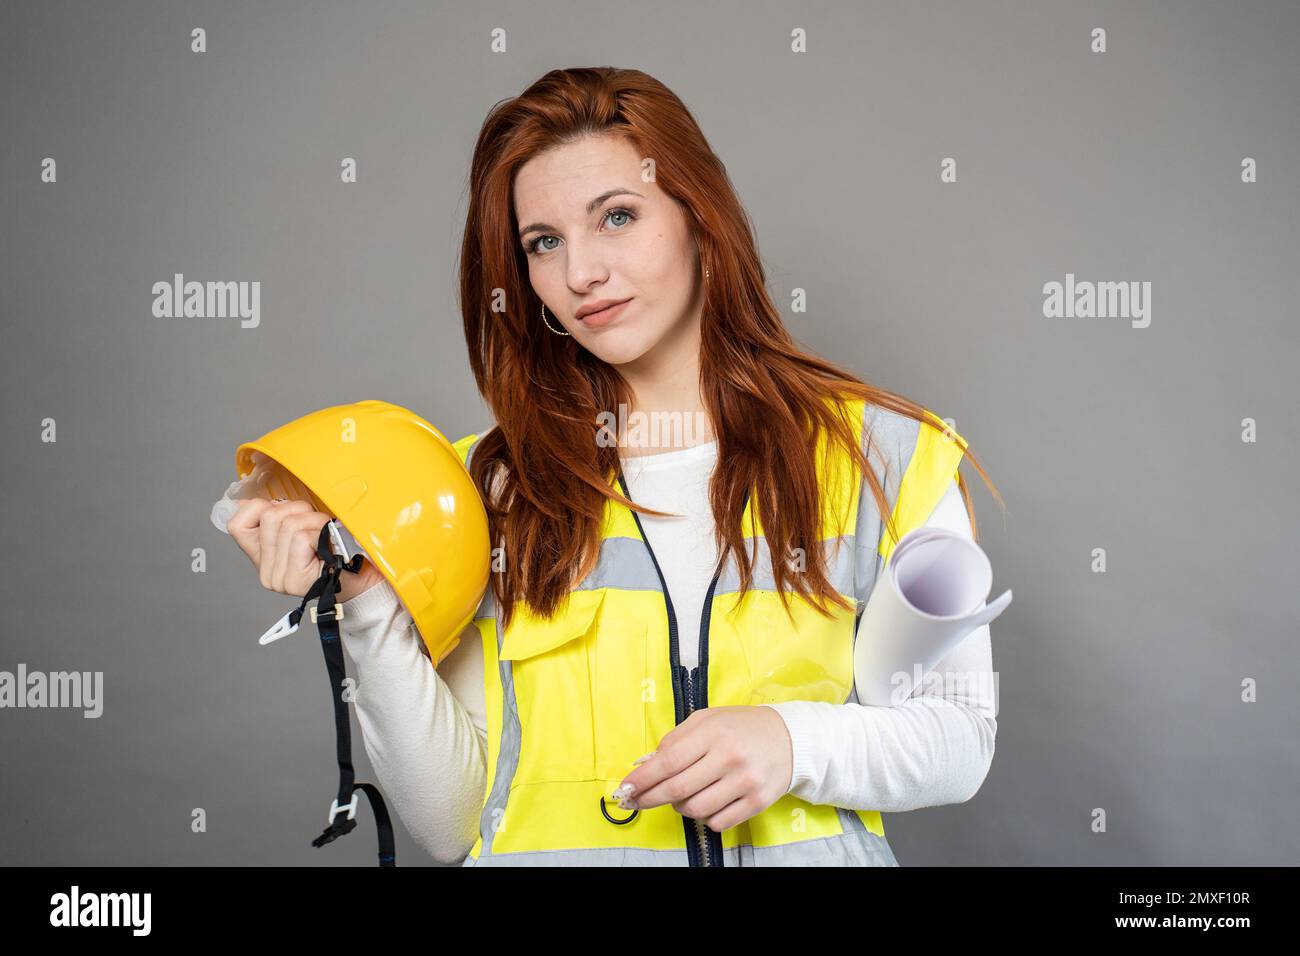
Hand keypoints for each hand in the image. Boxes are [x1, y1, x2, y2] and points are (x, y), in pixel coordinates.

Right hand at [227, 498, 384, 603]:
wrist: (364, 580)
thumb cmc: (338, 550)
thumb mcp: (304, 529)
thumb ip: (279, 518)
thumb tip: (247, 501)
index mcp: (262, 559)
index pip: (237, 524)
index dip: (259, 508)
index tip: (287, 513)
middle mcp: (266, 572)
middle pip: (269, 516)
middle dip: (299, 510)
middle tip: (317, 525)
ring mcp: (278, 579)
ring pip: (287, 524)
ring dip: (314, 521)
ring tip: (326, 535)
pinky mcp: (293, 580)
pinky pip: (300, 538)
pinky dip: (319, 534)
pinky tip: (328, 547)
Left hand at [612, 705, 792, 831]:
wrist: (790, 738)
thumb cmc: (741, 727)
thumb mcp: (707, 720)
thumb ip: (675, 740)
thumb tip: (645, 765)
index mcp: (714, 732)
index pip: (668, 761)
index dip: (643, 779)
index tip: (625, 788)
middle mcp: (730, 757)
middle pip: (678, 789)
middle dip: (650, 798)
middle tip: (637, 801)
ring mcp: (745, 782)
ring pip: (695, 809)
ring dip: (679, 807)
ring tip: (681, 796)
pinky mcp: (757, 802)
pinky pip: (717, 822)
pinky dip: (704, 817)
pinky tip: (706, 802)